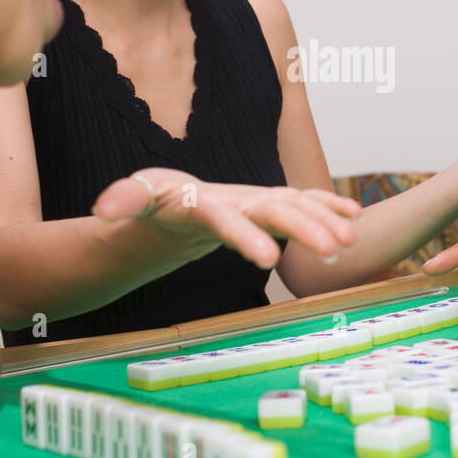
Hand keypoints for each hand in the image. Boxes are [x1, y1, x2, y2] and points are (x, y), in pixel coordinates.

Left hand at [92, 167, 360, 269]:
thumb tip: (101, 210)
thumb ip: (122, 201)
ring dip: (324, 219)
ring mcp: (258, 199)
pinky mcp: (271, 206)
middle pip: (275, 207)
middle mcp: (238, 197)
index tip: (266, 260)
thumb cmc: (154, 204)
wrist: (174, 200)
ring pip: (296, 204)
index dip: (246, 236)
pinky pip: (305, 202)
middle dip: (305, 226)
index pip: (226, 218)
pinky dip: (329, 206)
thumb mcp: (132, 204)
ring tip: (350, 240)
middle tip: (333, 248)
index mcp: (204, 202)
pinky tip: (355, 217)